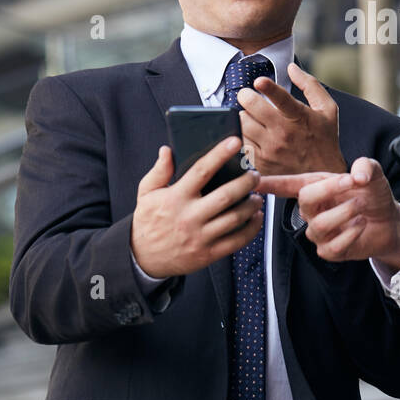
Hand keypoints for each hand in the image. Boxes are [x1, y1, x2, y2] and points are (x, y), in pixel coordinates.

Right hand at [130, 139, 263, 277]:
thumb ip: (159, 171)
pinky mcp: (208, 254)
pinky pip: (237, 241)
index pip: (201, 170)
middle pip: (226, 196)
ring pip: (235, 218)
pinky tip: (256, 217)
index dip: (219, 154)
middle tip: (254, 175)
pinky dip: (252, 228)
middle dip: (246, 182)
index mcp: (175, 198)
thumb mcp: (146, 193)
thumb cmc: (148, 221)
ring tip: (257, 196)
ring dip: (252, 205)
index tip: (235, 142)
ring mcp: (200, 237)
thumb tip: (167, 150)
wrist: (143, 258)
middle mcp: (189, 217)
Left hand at [236, 62, 348, 175]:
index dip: (268, 87)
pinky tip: (251, 133)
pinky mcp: (261, 163)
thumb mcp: (328, 109)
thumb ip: (310, 85)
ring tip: (251, 117)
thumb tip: (292, 67)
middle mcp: (283, 134)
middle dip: (246, 97)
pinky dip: (242, 134)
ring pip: (242, 123)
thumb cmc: (324, 139)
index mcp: (300, 117)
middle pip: (250, 107)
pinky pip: (241, 142)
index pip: (282, 99)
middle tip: (247, 97)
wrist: (323, 174)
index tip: (259, 81)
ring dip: (243, 117)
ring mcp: (270, 150)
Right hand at [255, 157, 399, 266]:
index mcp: (315, 187)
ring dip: (344, 212)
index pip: (286, 185)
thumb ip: (366, 167)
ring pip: (319, 225)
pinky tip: (361, 225)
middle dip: (329, 189)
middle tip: (352, 182)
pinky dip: (350, 233)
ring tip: (360, 206)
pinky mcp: (329, 251)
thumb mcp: (372, 175)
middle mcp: (311, 210)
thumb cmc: (372, 195)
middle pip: (305, 200)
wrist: (389, 222)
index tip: (254, 180)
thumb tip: (358, 175)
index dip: (270, 184)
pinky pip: (332, 246)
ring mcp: (318, 232)